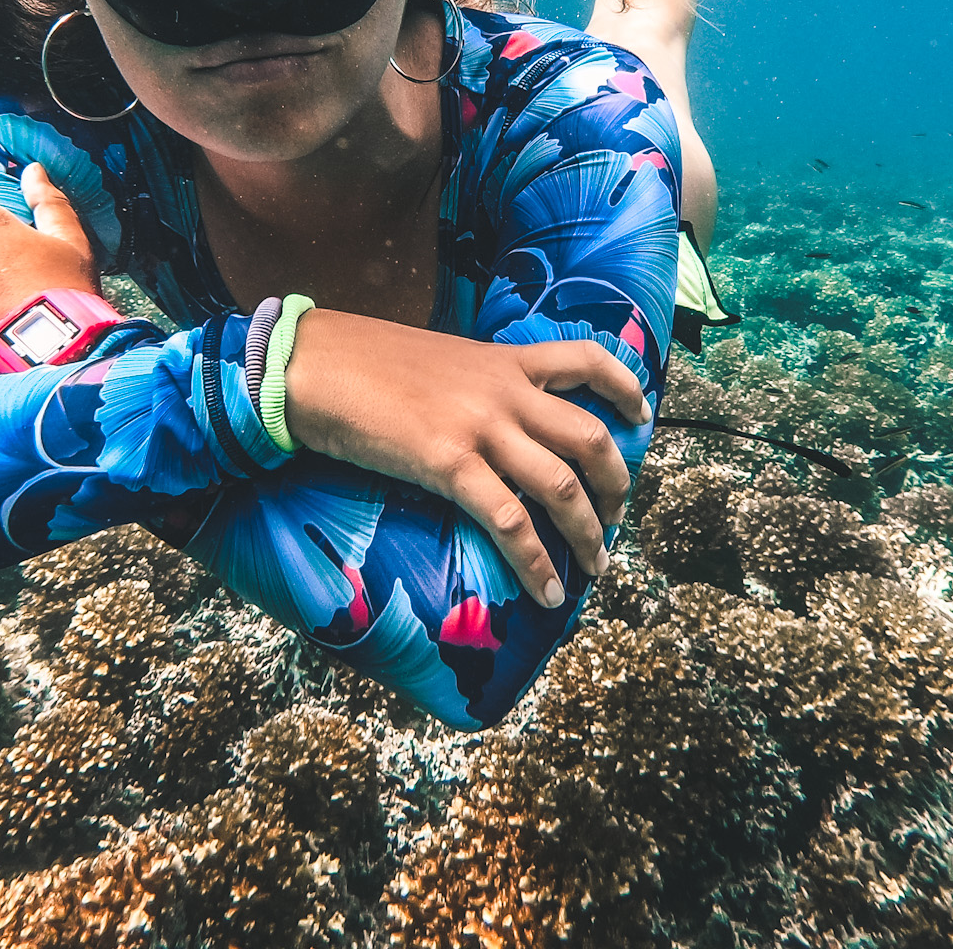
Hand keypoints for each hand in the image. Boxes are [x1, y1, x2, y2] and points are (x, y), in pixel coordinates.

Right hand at [280, 308, 648, 608]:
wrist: (310, 364)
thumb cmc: (360, 362)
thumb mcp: (436, 362)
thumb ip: (473, 386)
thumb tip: (486, 419)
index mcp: (501, 361)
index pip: (586, 361)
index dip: (624, 388)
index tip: (642, 415)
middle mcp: (504, 392)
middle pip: (590, 438)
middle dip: (615, 486)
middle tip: (614, 519)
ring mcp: (480, 427)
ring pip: (563, 486)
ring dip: (588, 534)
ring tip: (594, 567)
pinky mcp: (448, 464)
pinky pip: (510, 523)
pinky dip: (536, 564)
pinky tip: (547, 592)